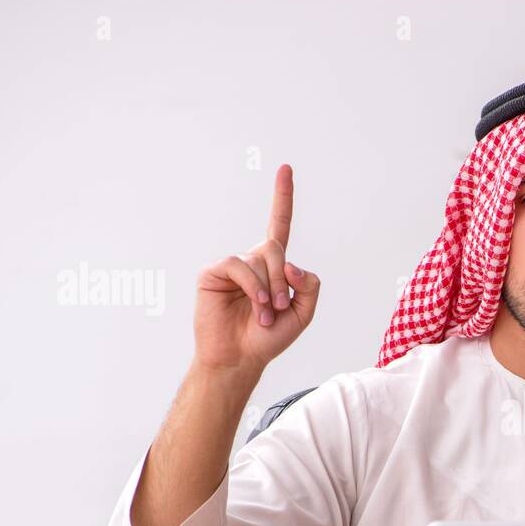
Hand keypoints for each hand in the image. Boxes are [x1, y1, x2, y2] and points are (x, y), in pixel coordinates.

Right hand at [192, 164, 321, 375]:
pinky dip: (253, 287)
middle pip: (275, 247)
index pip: (280, 225)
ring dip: (269, 291)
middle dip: (283, 280)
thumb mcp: (304, 313)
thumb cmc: (268, 337)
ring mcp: (232, 265)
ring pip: (260, 259)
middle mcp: (252, 260)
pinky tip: (255, 307)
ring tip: (264, 315)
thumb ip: (310, 285)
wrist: (240, 357)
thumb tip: (291, 264)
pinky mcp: (213, 272)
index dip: (283, 198)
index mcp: (273, 266)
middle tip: (280, 308)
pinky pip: (239, 265)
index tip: (285, 168)